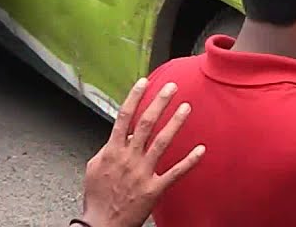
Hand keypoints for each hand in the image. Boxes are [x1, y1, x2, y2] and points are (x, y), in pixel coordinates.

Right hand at [79, 79, 204, 226]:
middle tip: (171, 87)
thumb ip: (107, 149)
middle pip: (145, 123)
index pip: (124, 117)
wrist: (101, 224)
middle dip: (159, 103)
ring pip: (162, 142)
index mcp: (112, 150)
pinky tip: (201, 149)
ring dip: (175, 123)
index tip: (144, 82)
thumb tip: (121, 135)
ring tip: (186, 107)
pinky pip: (175, 172)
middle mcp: (129, 158)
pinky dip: (189, 161)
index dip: (134, 97)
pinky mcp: (154, 188)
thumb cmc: (97, 197)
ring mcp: (142, 173)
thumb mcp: (94, 167)